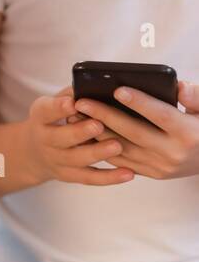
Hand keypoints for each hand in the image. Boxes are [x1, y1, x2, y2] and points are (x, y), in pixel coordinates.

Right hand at [22, 87, 132, 186]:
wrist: (34, 153)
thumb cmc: (55, 119)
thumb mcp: (53, 104)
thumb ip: (73, 95)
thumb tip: (101, 86)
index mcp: (41, 117)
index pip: (46, 111)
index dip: (58, 108)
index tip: (73, 102)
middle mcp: (45, 140)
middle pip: (60, 138)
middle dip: (79, 132)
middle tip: (98, 124)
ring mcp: (57, 160)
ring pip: (77, 159)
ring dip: (97, 153)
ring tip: (117, 146)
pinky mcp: (70, 175)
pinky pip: (90, 178)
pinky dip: (109, 177)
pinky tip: (129, 173)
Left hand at [72, 81, 198, 179]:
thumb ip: (196, 97)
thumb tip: (178, 86)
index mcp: (189, 134)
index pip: (160, 115)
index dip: (139, 102)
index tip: (117, 90)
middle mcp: (173, 153)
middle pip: (133, 132)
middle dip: (105, 116)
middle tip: (81, 102)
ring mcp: (161, 167)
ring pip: (122, 149)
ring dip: (96, 133)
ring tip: (76, 116)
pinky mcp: (152, 174)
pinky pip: (122, 161)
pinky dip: (102, 146)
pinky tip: (85, 132)